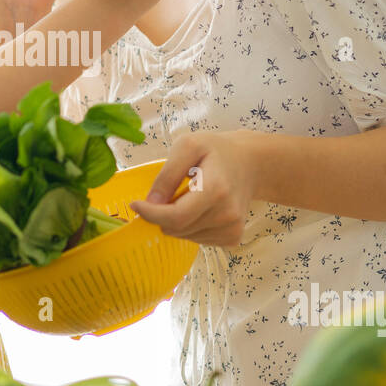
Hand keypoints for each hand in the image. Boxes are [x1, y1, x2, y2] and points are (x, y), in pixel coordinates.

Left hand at [128, 131, 262, 246]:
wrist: (250, 164)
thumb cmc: (216, 151)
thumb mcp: (188, 147)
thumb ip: (167, 174)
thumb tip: (150, 203)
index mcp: (216, 190)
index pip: (175, 216)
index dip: (150, 214)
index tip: (135, 205)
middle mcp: (226, 214)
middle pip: (176, 228)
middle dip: (162, 214)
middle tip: (172, 191)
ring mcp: (231, 229)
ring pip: (184, 235)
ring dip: (177, 220)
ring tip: (192, 196)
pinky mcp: (232, 238)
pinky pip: (196, 239)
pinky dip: (190, 226)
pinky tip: (201, 208)